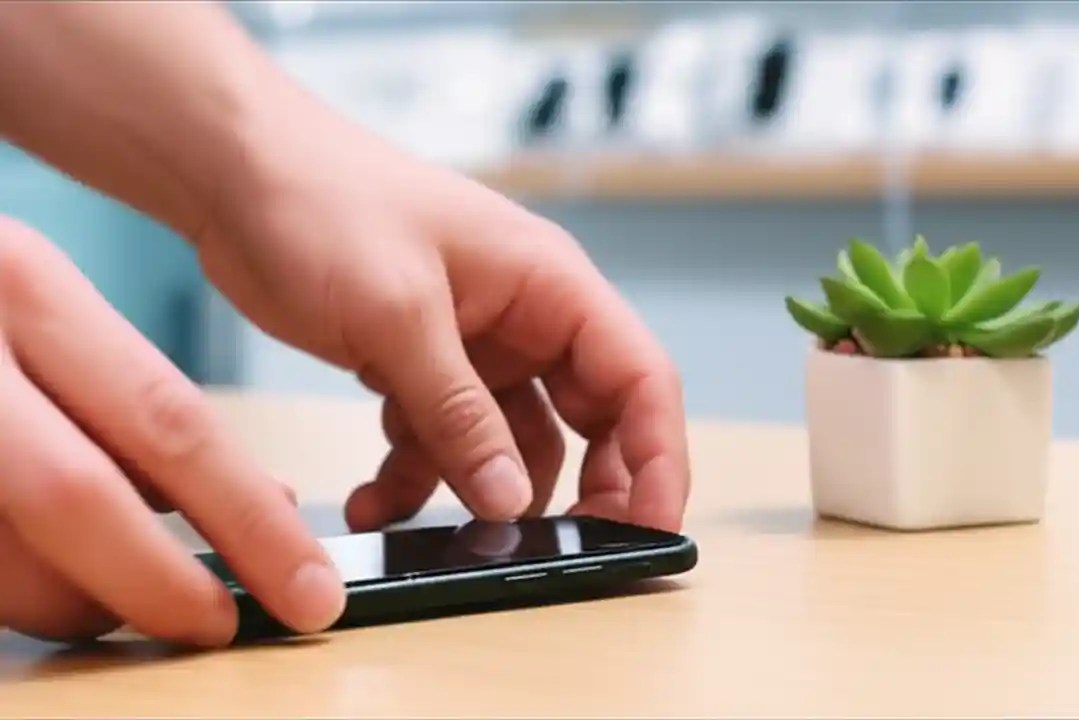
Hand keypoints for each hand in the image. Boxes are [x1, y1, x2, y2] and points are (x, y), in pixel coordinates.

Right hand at [0, 217, 344, 644]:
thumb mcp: (44, 309)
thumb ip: (134, 403)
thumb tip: (264, 503)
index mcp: (22, 281)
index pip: (168, 421)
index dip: (249, 521)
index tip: (310, 587)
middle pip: (79, 496)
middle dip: (164, 585)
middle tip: (224, 627)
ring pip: (3, 555)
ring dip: (83, 604)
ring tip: (131, 606)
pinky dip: (16, 593)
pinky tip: (49, 583)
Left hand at [196, 105, 690, 534]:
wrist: (236, 173)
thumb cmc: (323, 202)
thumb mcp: (398, 316)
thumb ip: (459, 414)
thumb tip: (512, 501)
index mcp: (549, 284)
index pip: (640, 377)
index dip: (660, 457)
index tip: (652, 529)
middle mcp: (527, 317)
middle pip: (594, 420)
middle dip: (585, 489)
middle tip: (566, 552)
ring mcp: (477, 345)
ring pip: (514, 443)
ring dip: (483, 493)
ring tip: (449, 536)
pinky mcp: (424, 366)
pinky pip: (444, 442)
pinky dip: (416, 478)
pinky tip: (374, 504)